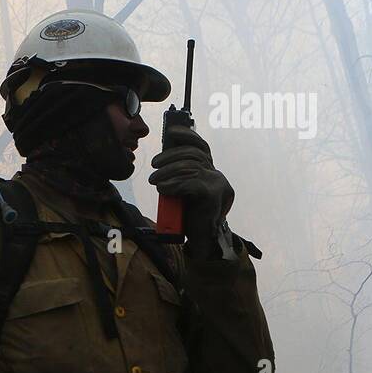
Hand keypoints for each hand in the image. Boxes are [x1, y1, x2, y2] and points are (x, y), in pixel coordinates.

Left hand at [148, 125, 233, 244]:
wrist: (201, 241)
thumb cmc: (188, 216)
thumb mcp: (181, 190)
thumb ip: (178, 175)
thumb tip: (162, 158)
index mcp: (210, 172)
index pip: (201, 147)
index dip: (187, 136)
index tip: (170, 131)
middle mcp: (217, 175)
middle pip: (193, 155)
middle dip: (170, 156)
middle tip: (154, 165)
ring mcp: (218, 184)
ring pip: (189, 168)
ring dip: (166, 172)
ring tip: (153, 181)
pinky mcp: (213, 195)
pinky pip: (190, 183)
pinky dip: (173, 184)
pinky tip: (162, 189)